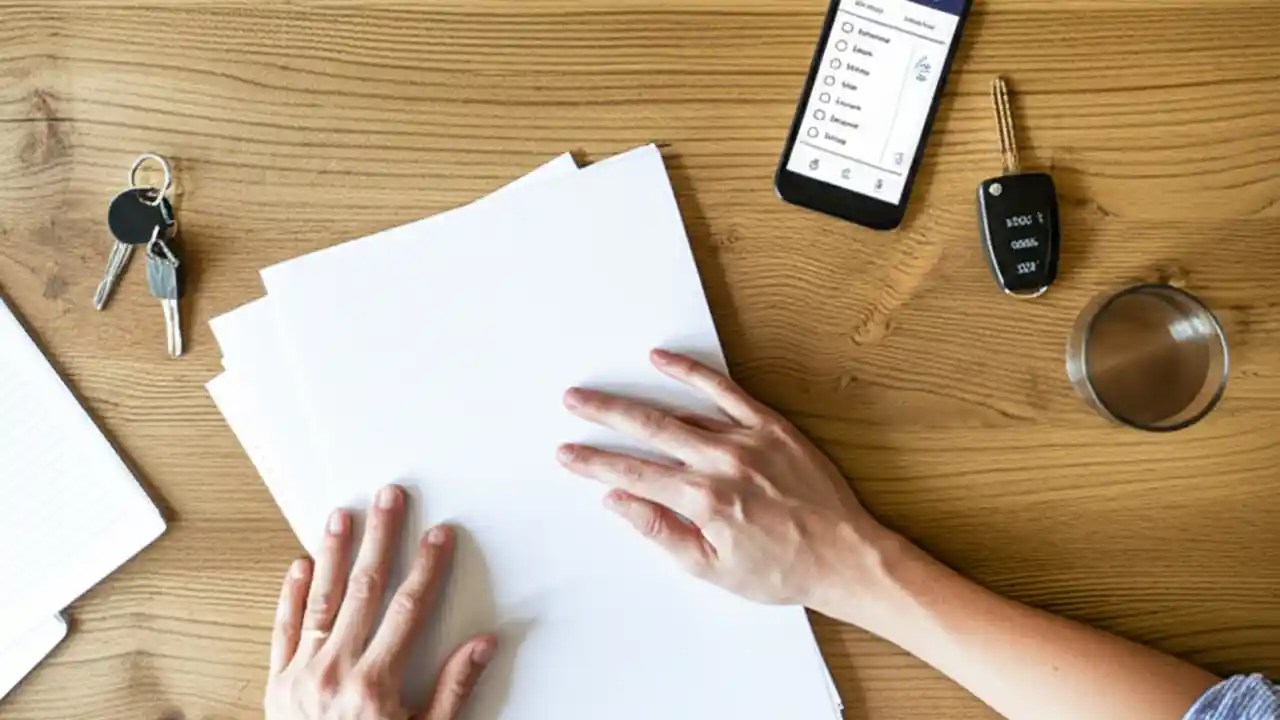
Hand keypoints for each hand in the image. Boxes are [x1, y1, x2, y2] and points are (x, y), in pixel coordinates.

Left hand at [266, 484, 497, 719]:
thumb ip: (453, 692)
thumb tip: (483, 646)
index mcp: (377, 685)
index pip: (409, 609)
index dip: (427, 567)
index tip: (438, 535)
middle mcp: (336, 672)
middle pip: (365, 590)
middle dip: (381, 539)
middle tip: (389, 499)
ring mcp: (301, 676)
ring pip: (322, 600)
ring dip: (335, 553)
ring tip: (343, 515)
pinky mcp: (276, 686)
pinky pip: (283, 631)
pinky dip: (291, 595)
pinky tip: (300, 563)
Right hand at [558, 350, 896, 618]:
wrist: (845, 556)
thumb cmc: (781, 570)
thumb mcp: (711, 568)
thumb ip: (661, 531)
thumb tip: (618, 502)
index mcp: (704, 501)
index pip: (634, 475)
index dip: (595, 463)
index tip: (568, 453)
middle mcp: (722, 463)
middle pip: (648, 430)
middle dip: (604, 416)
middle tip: (573, 401)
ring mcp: (747, 440)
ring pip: (680, 411)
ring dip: (637, 399)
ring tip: (602, 391)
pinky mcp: (771, 426)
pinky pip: (726, 391)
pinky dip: (692, 373)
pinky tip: (663, 360)